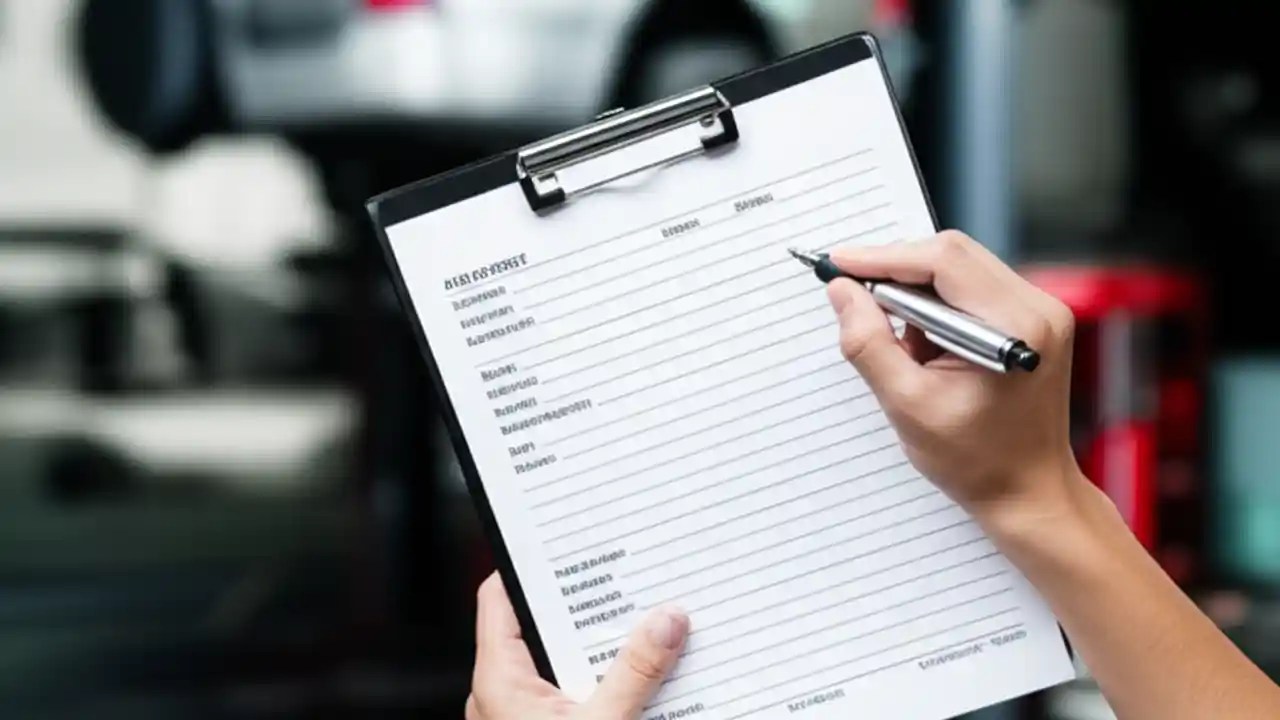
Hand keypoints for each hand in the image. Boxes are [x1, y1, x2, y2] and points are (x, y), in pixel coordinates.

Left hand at [467, 573, 688, 719]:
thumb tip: (666, 622)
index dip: (530, 564)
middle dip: (587, 610)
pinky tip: (641, 684)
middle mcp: (501, 695)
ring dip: (601, 652)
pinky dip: (602, 685)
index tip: (568, 542)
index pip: (499, 597)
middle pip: (541, 629)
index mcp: (498, 680)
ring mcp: (520, 716)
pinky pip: (572, 695)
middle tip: (628, 584)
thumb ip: (636, 674)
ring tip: (644, 631)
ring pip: (561, 665)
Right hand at [825, 231, 1085, 529]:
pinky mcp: (1031, 320)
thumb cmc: (976, 460)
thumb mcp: (907, 404)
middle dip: (896, 271)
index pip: (942, 262)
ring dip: (915, 293)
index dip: (883, 257)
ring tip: (903, 347)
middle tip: (853, 295)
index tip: (839, 265)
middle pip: (952, 255)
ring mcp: (1040, 311)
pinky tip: (925, 349)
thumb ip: (869, 343)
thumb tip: (842, 292)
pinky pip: (971, 289)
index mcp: (1017, 327)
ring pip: (959, 268)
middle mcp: (1038, 308)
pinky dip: (935, 307)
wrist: (1029, 491)